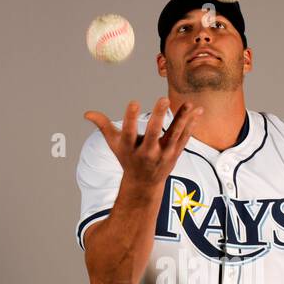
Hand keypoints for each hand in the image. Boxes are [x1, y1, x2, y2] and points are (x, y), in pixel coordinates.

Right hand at [84, 97, 202, 192]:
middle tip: (164, 99)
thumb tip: (86, 113)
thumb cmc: (127, 158)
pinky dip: (191, 124)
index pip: (129, 132)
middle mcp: (148, 152)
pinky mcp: (175, 154)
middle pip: (154, 133)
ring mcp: (163, 154)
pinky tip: (197, 110)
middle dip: (159, 117)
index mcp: (131, 148)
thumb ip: (103, 126)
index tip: (134, 102)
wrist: (144, 184)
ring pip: (174, 135)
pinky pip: (185, 137)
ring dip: (182, 119)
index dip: (131, 118)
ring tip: (188, 103)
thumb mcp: (114, 144)